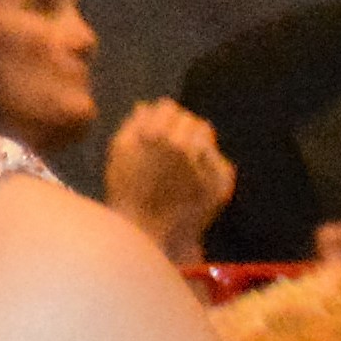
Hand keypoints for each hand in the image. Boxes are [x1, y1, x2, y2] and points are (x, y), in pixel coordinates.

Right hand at [99, 99, 234, 263]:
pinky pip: (218, 158)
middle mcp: (186, 144)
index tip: (154, 132)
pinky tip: (192, 178)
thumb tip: (146, 106)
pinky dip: (207, 163)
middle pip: (189, 119)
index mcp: (157, 135)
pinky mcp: (221, 180)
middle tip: (168, 148)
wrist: (150, 235)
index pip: (167, 107)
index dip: (159, 119)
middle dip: (178, 129)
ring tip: (182, 161)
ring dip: (195, 141)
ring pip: (206, 134)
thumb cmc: (126, 194)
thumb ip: (132, 125)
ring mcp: (207, 162)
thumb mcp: (118, 155)